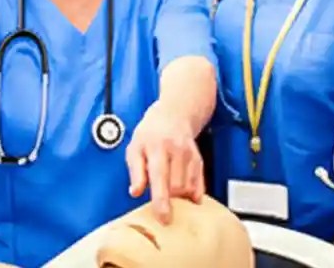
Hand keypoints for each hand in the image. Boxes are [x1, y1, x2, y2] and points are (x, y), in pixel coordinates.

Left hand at [125, 102, 204, 223]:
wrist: (174, 114)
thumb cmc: (150, 133)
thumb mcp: (134, 147)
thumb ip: (135, 171)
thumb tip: (135, 192)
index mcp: (156, 147)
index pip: (159, 177)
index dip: (161, 201)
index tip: (163, 218)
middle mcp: (176, 151)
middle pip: (177, 187)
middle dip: (170, 200)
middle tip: (161, 201)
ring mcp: (190, 155)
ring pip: (189, 187)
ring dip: (180, 197)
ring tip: (169, 192)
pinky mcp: (199, 160)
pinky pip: (199, 184)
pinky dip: (192, 194)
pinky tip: (184, 194)